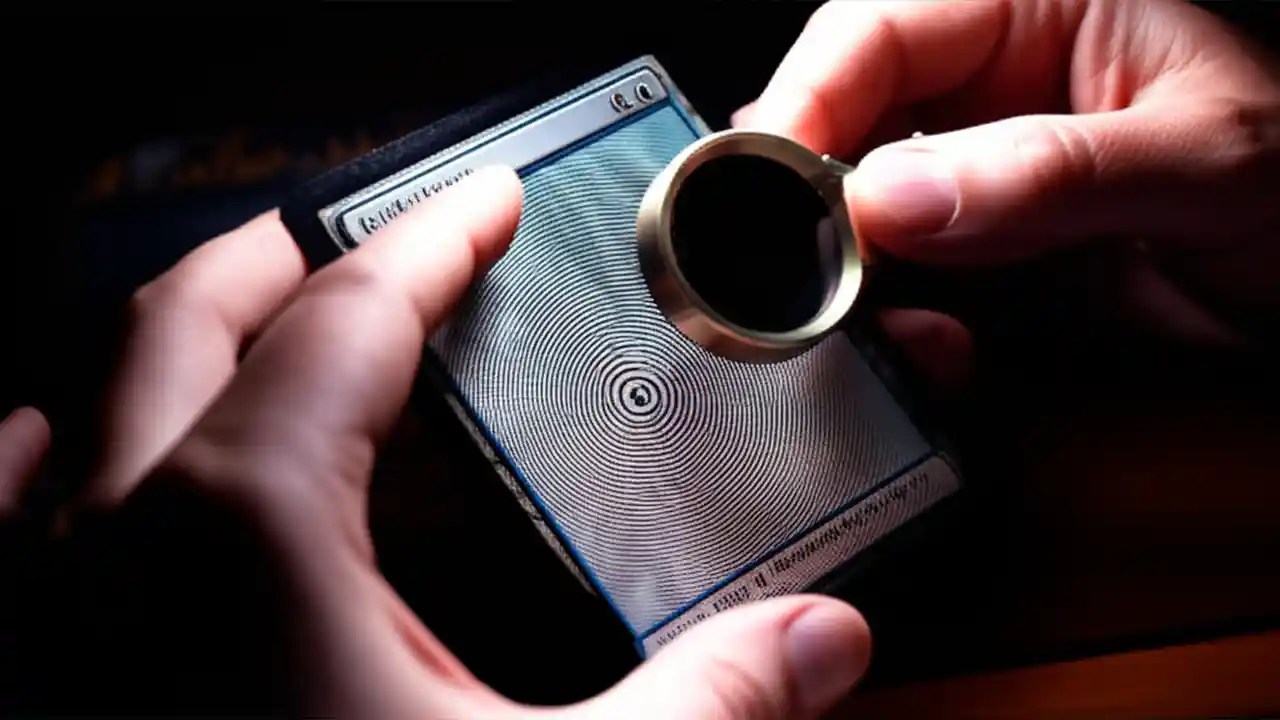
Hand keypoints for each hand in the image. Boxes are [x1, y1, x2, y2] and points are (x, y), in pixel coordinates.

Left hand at [27, 167, 870, 718]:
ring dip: (190, 338)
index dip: (432, 243)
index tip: (487, 203)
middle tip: (381, 228)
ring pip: (94, 402)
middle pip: (191, 317)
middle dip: (293, 249)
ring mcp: (54, 611)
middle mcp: (118, 545)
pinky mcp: (46, 677)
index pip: (351, 318)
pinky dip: (47, 456)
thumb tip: (826, 639)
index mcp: (245, 532)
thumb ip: (704, 705)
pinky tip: (61, 456)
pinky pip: (6, 516)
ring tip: (272, 315)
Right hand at [734, 0, 1279, 345]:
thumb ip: (1050, 170)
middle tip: (810, 267)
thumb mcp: (1204, 159)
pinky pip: (895, 284)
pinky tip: (935, 348)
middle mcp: (987, 89)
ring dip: (853, 276)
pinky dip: (894, 324)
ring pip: (853, 213)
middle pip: (842, 122)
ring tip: (887, 322)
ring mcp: (973, 179)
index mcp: (1034, 13)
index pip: (880, 31)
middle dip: (815, 198)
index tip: (774, 185)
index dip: (809, 98)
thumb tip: (892, 195)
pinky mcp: (972, 260)